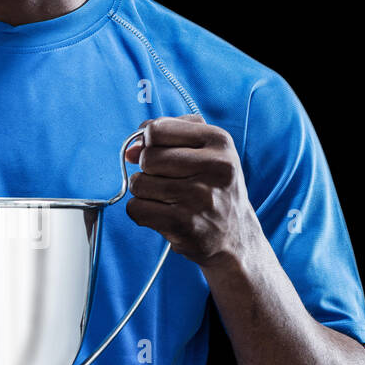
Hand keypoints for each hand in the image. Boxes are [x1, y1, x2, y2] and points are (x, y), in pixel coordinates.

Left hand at [125, 113, 259, 266]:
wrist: (234, 234)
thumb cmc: (211, 184)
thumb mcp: (204, 149)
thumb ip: (166, 134)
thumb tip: (130, 150)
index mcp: (219, 141)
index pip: (157, 130)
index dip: (149, 142)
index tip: (160, 153)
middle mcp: (214, 167)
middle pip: (147, 158)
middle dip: (148, 169)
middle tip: (168, 181)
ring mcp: (200, 197)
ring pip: (138, 183)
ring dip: (144, 192)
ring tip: (168, 198)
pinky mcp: (184, 224)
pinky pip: (136, 209)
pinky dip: (141, 212)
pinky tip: (163, 214)